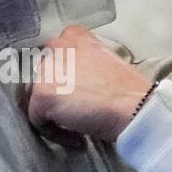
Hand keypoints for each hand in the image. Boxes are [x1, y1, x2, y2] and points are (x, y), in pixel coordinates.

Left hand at [25, 25, 152, 144]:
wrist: (133, 105)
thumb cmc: (128, 89)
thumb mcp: (105, 60)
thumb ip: (83, 62)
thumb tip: (73, 80)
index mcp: (74, 35)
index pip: (55, 55)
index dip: (64, 77)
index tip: (76, 92)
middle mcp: (57, 46)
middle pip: (44, 75)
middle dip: (58, 93)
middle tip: (77, 109)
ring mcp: (46, 70)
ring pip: (39, 97)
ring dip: (55, 113)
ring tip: (78, 124)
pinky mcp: (42, 94)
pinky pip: (37, 119)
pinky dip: (55, 133)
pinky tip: (77, 136)